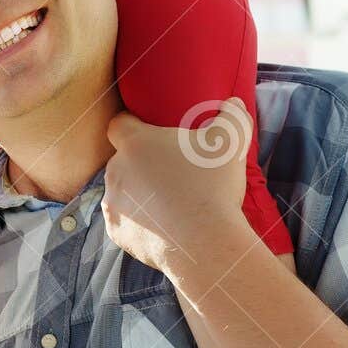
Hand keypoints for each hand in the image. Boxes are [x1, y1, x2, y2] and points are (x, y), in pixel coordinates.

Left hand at [100, 98, 251, 280]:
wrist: (206, 244)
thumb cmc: (214, 186)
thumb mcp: (231, 141)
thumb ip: (232, 115)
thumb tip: (234, 102)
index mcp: (134, 144)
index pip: (119, 123)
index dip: (133, 124)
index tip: (151, 131)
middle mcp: (115, 171)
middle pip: (123, 159)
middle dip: (142, 162)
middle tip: (172, 170)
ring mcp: (113, 203)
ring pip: (123, 190)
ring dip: (140, 192)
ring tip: (170, 201)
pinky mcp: (118, 232)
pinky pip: (125, 221)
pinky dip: (140, 222)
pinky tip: (163, 224)